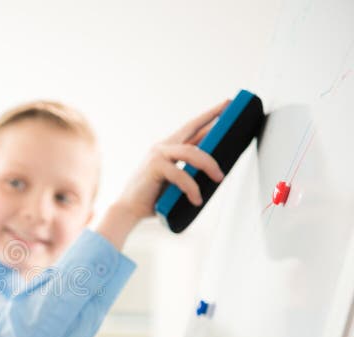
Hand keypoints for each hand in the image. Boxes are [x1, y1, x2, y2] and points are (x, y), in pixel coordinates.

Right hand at [115, 100, 228, 221]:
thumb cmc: (152, 198)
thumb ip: (189, 171)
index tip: (225, 105)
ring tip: (219, 177)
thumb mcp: (175, 182)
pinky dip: (191, 188)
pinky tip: (196, 199)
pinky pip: (181, 174)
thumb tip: (214, 169)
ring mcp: (157, 155)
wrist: (129, 210)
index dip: (207, 117)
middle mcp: (162, 147)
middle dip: (211, 117)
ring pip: (191, 152)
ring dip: (209, 164)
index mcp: (167, 149)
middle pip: (191, 128)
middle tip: (229, 108)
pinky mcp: (154, 167)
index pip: (191, 129)